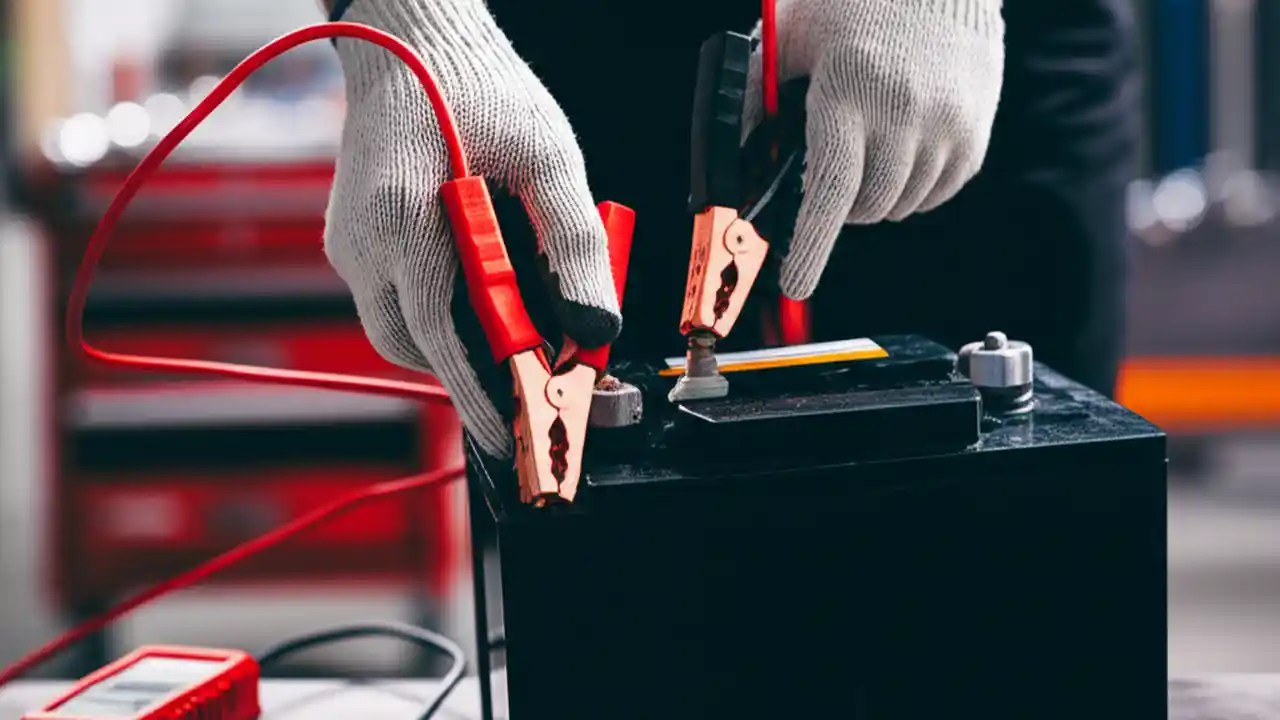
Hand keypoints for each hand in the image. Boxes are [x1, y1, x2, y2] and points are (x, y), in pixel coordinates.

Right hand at [323, 0, 619, 457]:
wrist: (412, 40)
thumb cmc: (480, 88)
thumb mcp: (548, 157)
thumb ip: (573, 242)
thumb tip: (595, 324)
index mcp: (403, 216)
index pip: (442, 333)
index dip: (484, 390)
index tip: (524, 428)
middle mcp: (362, 240)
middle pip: (413, 347)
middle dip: (471, 375)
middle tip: (532, 386)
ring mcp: (348, 244)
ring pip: (400, 332)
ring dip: (455, 347)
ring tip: (517, 342)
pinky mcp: (351, 241)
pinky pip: (394, 302)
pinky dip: (438, 317)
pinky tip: (483, 301)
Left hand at [746, 0, 1004, 299]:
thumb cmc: (854, 0)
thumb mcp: (790, 38)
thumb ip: (759, 100)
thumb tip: (737, 164)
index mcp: (848, 92)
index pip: (829, 190)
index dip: (810, 245)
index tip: (795, 282)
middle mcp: (903, 114)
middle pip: (863, 208)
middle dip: (839, 208)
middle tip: (831, 172)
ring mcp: (946, 126)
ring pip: (898, 207)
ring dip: (874, 198)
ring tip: (869, 149)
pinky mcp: (974, 134)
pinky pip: (935, 195)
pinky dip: (912, 188)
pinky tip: (902, 147)